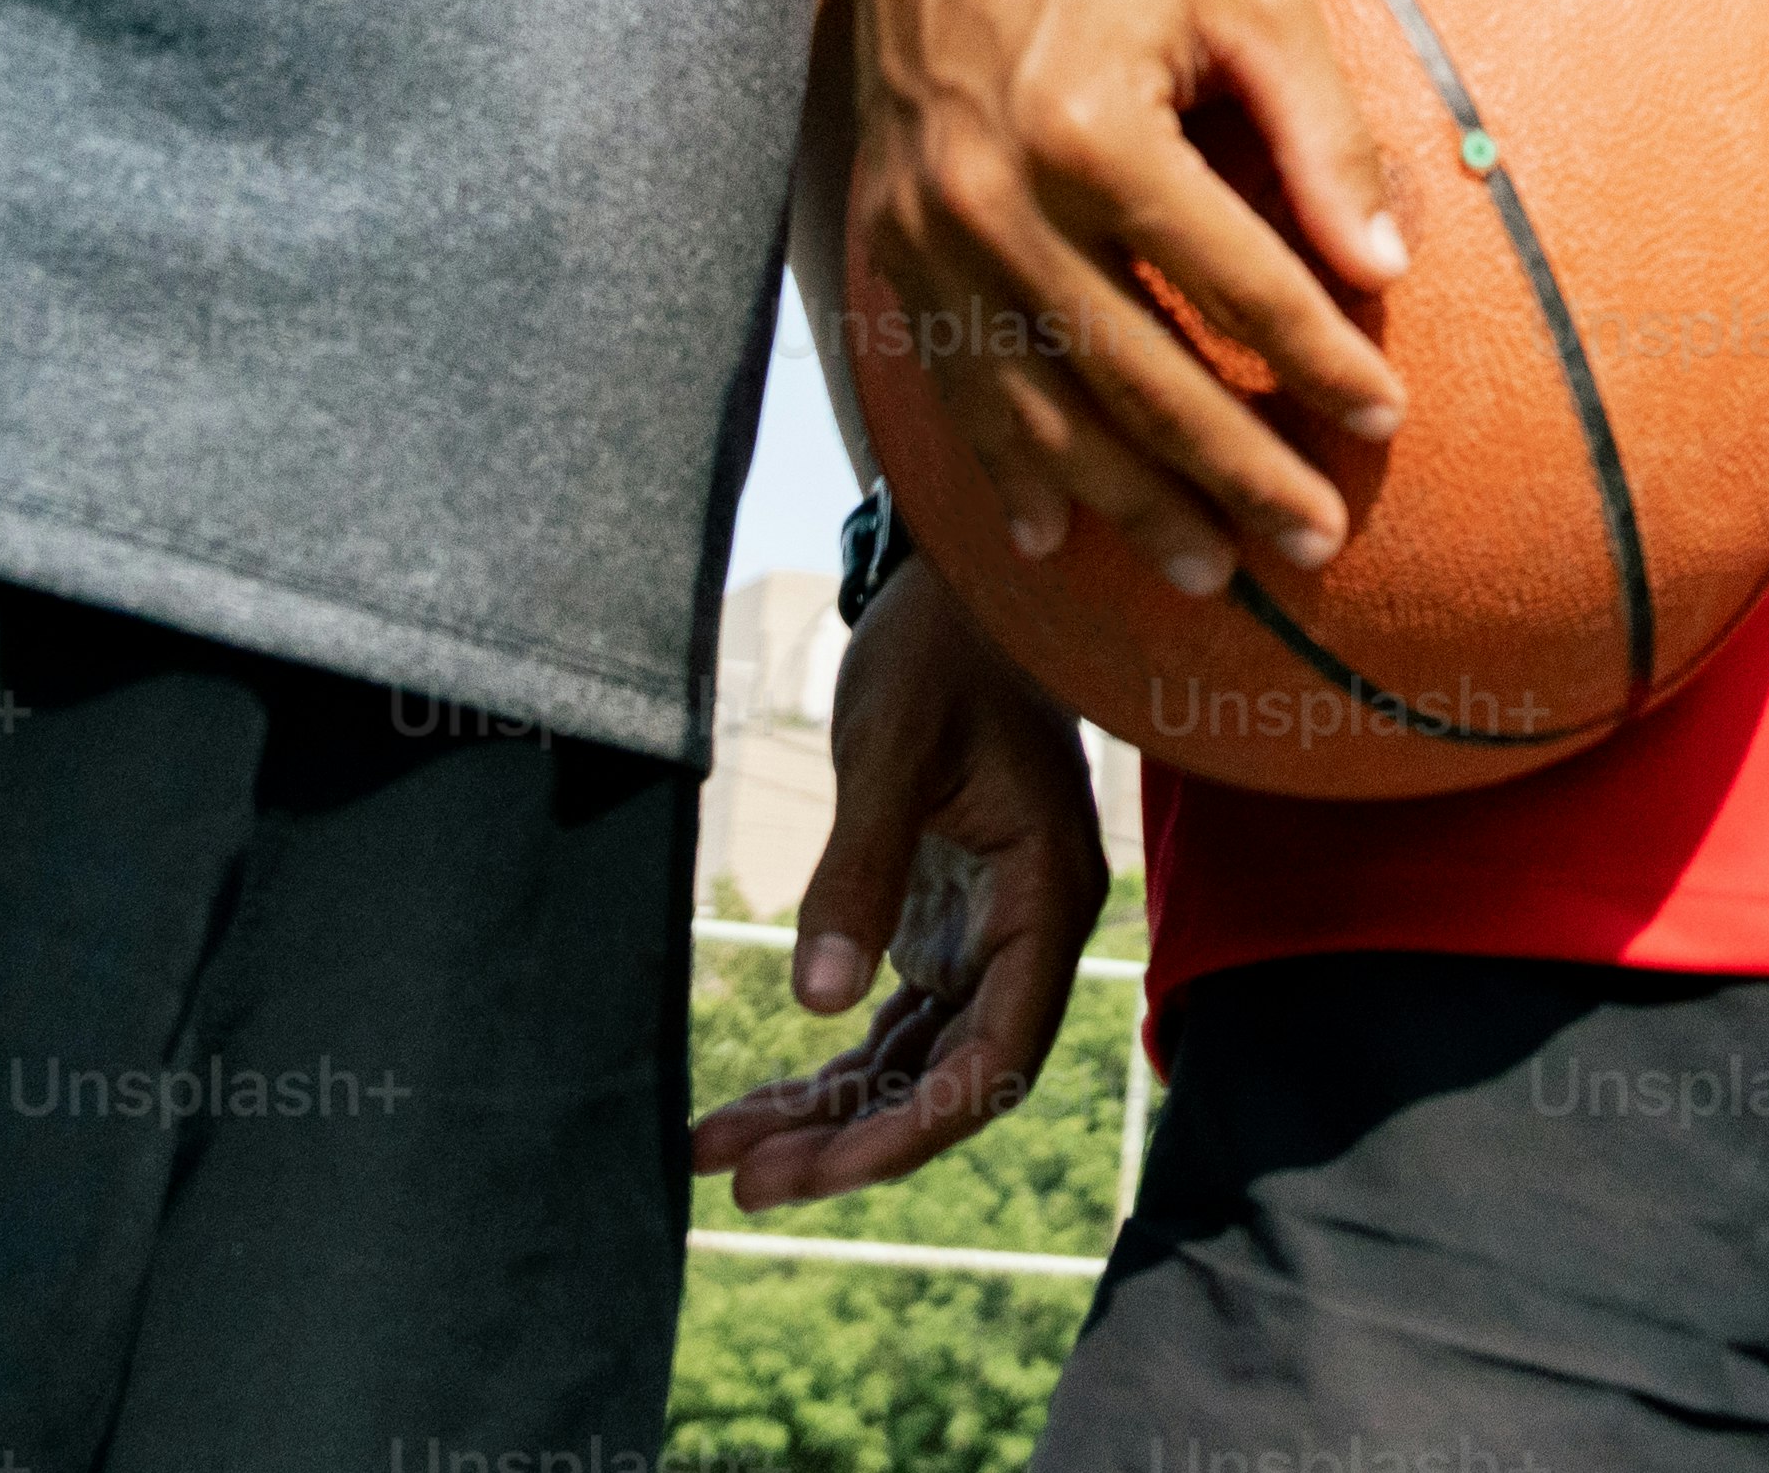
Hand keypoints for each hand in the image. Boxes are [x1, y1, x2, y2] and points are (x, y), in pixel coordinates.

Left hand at [693, 577, 1118, 1204]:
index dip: (914, 1128)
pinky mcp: (942, 924)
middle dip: (853, 1141)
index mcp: (1048, 898)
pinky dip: (827, 1067)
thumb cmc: (939, 649)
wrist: (955, 584)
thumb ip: (861, 871)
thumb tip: (816, 1002)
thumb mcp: (892, 749)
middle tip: (746, 1185)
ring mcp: (986, 934)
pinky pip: (890, 1027)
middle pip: (950, 1080)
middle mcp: (1029, 933)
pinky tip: (755, 1103)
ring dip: (828, 1114)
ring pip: (913, 1064)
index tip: (822, 1169)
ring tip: (720, 1154)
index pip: (996, 1057)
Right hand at [846, 0, 1413, 589]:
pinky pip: (953, 386)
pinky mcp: (891, 245)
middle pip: (1139, 375)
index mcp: (1097, 131)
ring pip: (1043, 409)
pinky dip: (1007, 468)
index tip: (1388, 419)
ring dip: (1132, 503)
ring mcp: (932, 234)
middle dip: (1237, 472)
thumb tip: (1385, 270)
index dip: (1318, 360)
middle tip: (1317, 542)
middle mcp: (999, 197)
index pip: (1235, 284)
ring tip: (1214, 572)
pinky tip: (1059, 532)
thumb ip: (1326, 134)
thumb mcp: (1255, 0)